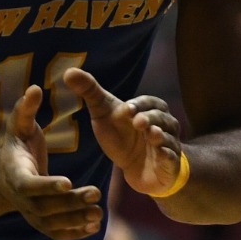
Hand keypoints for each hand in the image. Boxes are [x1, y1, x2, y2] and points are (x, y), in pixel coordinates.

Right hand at [0, 85, 102, 239]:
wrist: (4, 178)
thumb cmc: (17, 148)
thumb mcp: (19, 128)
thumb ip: (26, 110)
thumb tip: (35, 88)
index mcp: (17, 175)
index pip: (30, 184)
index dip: (48, 184)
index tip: (68, 181)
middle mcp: (22, 199)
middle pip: (47, 205)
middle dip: (71, 202)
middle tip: (97, 192)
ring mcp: (31, 214)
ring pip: (53, 223)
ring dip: (76, 220)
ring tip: (99, 212)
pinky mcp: (42, 224)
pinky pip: (56, 233)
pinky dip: (74, 234)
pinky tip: (94, 227)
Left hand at [64, 67, 183, 197]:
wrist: (136, 168)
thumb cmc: (122, 137)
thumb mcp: (104, 113)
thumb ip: (90, 92)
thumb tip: (68, 71)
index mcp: (150, 110)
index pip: (149, 102)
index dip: (140, 105)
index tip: (127, 109)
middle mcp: (163, 125)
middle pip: (162, 117)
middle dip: (150, 118)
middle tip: (137, 122)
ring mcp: (168, 144)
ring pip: (169, 137)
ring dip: (161, 135)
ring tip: (152, 134)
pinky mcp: (169, 164)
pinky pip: (171, 158)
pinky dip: (168, 155)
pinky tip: (161, 153)